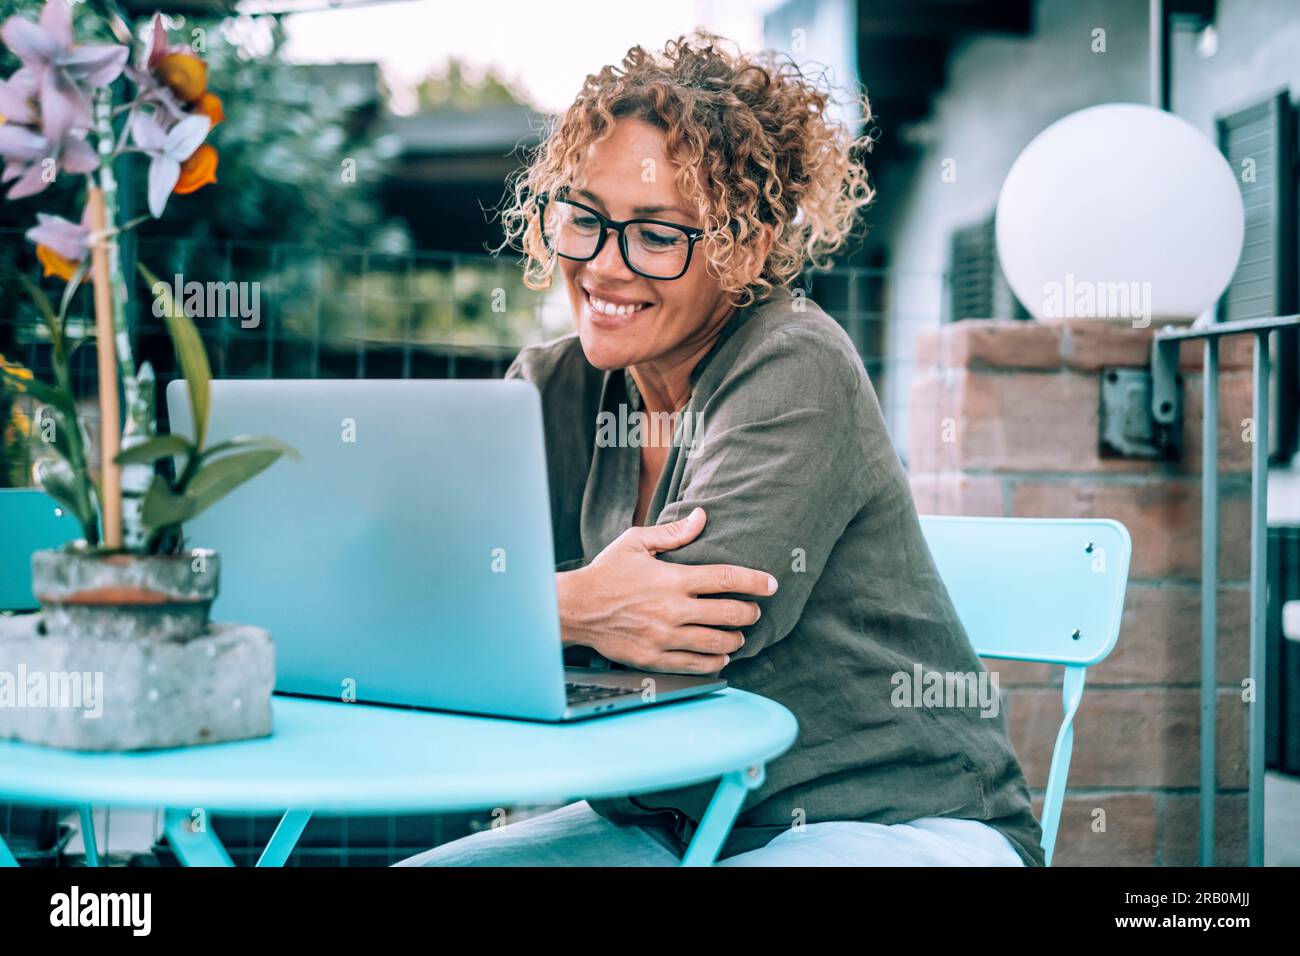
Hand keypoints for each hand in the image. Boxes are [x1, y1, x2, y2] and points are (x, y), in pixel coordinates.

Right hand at [555, 507, 777, 674]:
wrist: (575, 609)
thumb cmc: (606, 572)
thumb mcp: (635, 542)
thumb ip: (673, 533)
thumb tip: (702, 517)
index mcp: (673, 579)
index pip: (726, 579)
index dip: (755, 581)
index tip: (771, 584)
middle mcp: (673, 610)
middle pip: (730, 614)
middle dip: (750, 612)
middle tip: (754, 610)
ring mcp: (665, 637)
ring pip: (718, 643)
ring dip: (736, 638)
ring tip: (738, 633)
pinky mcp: (655, 658)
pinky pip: (696, 665)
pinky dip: (715, 661)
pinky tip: (720, 656)